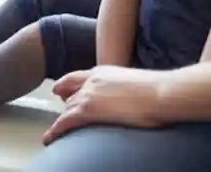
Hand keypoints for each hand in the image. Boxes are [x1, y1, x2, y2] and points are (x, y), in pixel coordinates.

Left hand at [43, 66, 161, 143]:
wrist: (161, 93)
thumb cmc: (158, 91)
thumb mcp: (136, 83)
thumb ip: (126, 88)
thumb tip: (131, 97)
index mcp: (103, 71)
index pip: (78, 77)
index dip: (67, 85)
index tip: (60, 91)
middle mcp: (92, 79)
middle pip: (71, 93)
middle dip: (65, 104)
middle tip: (60, 113)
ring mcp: (88, 93)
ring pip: (67, 107)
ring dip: (62, 118)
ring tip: (54, 130)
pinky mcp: (87, 109)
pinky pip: (64, 121)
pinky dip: (55, 130)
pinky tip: (48, 139)